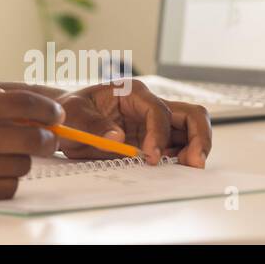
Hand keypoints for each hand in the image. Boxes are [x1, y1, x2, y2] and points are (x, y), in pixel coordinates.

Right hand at [0, 71, 62, 203]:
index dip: (46, 108)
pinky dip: (9, 179)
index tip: (55, 112)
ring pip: (22, 164)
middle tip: (48, 136)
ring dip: (23, 157)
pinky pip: (8, 187)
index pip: (21, 103)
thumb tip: (7, 94)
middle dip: (48, 137)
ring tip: (10, 152)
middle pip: (32, 138)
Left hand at [56, 79, 211, 166]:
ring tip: (187, 169)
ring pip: (191, 131)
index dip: (159, 134)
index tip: (151, 156)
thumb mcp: (73, 114)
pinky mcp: (154, 141)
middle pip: (191, 115)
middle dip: (199, 138)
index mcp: (132, 92)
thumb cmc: (70, 111)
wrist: (66, 122)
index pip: (159, 110)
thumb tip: (117, 138)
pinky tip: (174, 171)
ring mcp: (155, 124)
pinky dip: (182, 160)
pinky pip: (179, 149)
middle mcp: (149, 106)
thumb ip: (93, 124)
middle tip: (194, 162)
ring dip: (195, 150)